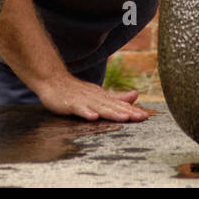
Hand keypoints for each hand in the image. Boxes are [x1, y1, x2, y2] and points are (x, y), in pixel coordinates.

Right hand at [35, 74, 150, 121]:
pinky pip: (79, 108)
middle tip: (141, 117)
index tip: (145, 116)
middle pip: (113, 106)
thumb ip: (116, 97)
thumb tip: (135, 95)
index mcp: (102, 97)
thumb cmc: (76, 91)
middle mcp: (95, 98)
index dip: (132, 110)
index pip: (119, 104)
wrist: (52, 80)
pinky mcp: (70, 104)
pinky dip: (86, 112)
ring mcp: (83, 100)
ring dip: (111, 112)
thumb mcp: (98, 94)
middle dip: (127, 112)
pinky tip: (93, 117)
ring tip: (124, 118)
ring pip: (99, 107)